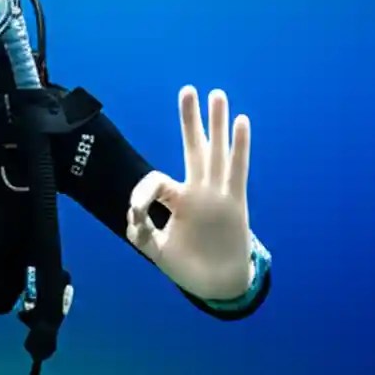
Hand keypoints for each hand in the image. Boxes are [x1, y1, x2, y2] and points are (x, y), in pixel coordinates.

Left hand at [126, 86, 253, 300]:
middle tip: (188, 89)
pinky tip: (241, 121)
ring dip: (216, 123)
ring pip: (215, 152)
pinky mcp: (235, 204)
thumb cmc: (187, 265)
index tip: (137, 216)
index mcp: (177, 199)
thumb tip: (133, 215)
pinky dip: (239, 146)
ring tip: (216, 94)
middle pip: (193, 148)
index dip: (141, 196)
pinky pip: (238, 169)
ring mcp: (217, 195)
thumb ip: (141, 233)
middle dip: (190, 120)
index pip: (155, 182)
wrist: (216, 285)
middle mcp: (198, 191)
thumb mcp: (155, 250)